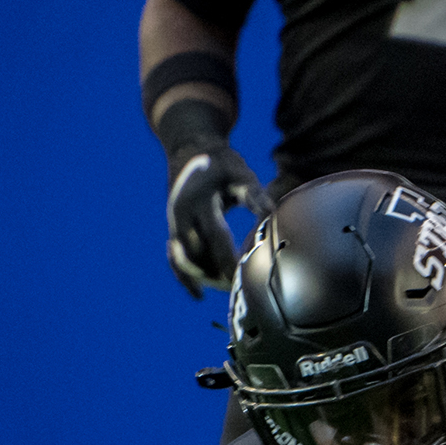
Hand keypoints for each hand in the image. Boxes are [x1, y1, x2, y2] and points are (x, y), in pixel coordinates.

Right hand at [165, 144, 271, 297]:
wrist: (188, 148)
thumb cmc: (221, 163)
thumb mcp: (238, 171)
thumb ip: (254, 193)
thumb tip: (271, 212)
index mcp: (197, 202)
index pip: (216, 238)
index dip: (231, 260)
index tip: (249, 278)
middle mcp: (180, 216)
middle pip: (198, 256)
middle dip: (219, 275)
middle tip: (245, 290)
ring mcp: (174, 225)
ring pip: (186, 262)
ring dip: (206, 278)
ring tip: (231, 289)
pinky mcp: (173, 231)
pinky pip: (174, 259)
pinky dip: (185, 278)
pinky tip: (199, 296)